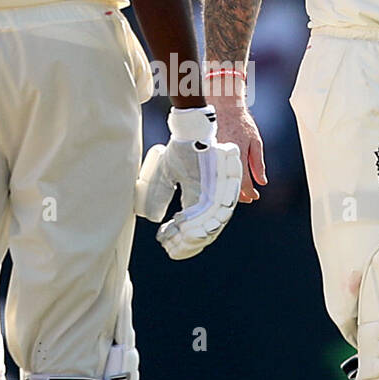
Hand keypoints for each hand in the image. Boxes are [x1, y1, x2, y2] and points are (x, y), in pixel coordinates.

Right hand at [134, 106, 241, 259]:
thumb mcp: (166, 176)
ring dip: (194, 236)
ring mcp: (220, 194)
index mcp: (201, 199)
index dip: (184, 241)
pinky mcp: (224, 186)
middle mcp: (214, 200)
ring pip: (212, 224)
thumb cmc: (180, 150)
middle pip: (206, 231)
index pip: (197, 228)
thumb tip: (154, 219)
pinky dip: (203, 222)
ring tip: (177, 243)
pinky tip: (187, 230)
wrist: (190, 130)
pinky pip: (217, 211)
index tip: (168, 247)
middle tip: (172, 249)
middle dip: (187, 243)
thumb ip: (160, 196)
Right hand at [212, 98, 265, 202]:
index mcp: (237, 155)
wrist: (223, 106)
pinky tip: (225, 180)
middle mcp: (223, 157)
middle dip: (239, 194)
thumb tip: (262, 181)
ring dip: (228, 188)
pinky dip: (219, 177)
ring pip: (219, 179)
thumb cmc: (241, 122)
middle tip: (248, 198)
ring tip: (237, 191)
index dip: (250, 192)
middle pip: (229, 184)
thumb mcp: (255, 141)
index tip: (255, 196)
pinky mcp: (205, 152)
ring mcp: (212, 154)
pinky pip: (212, 170)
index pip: (243, 182)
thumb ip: (258, 162)